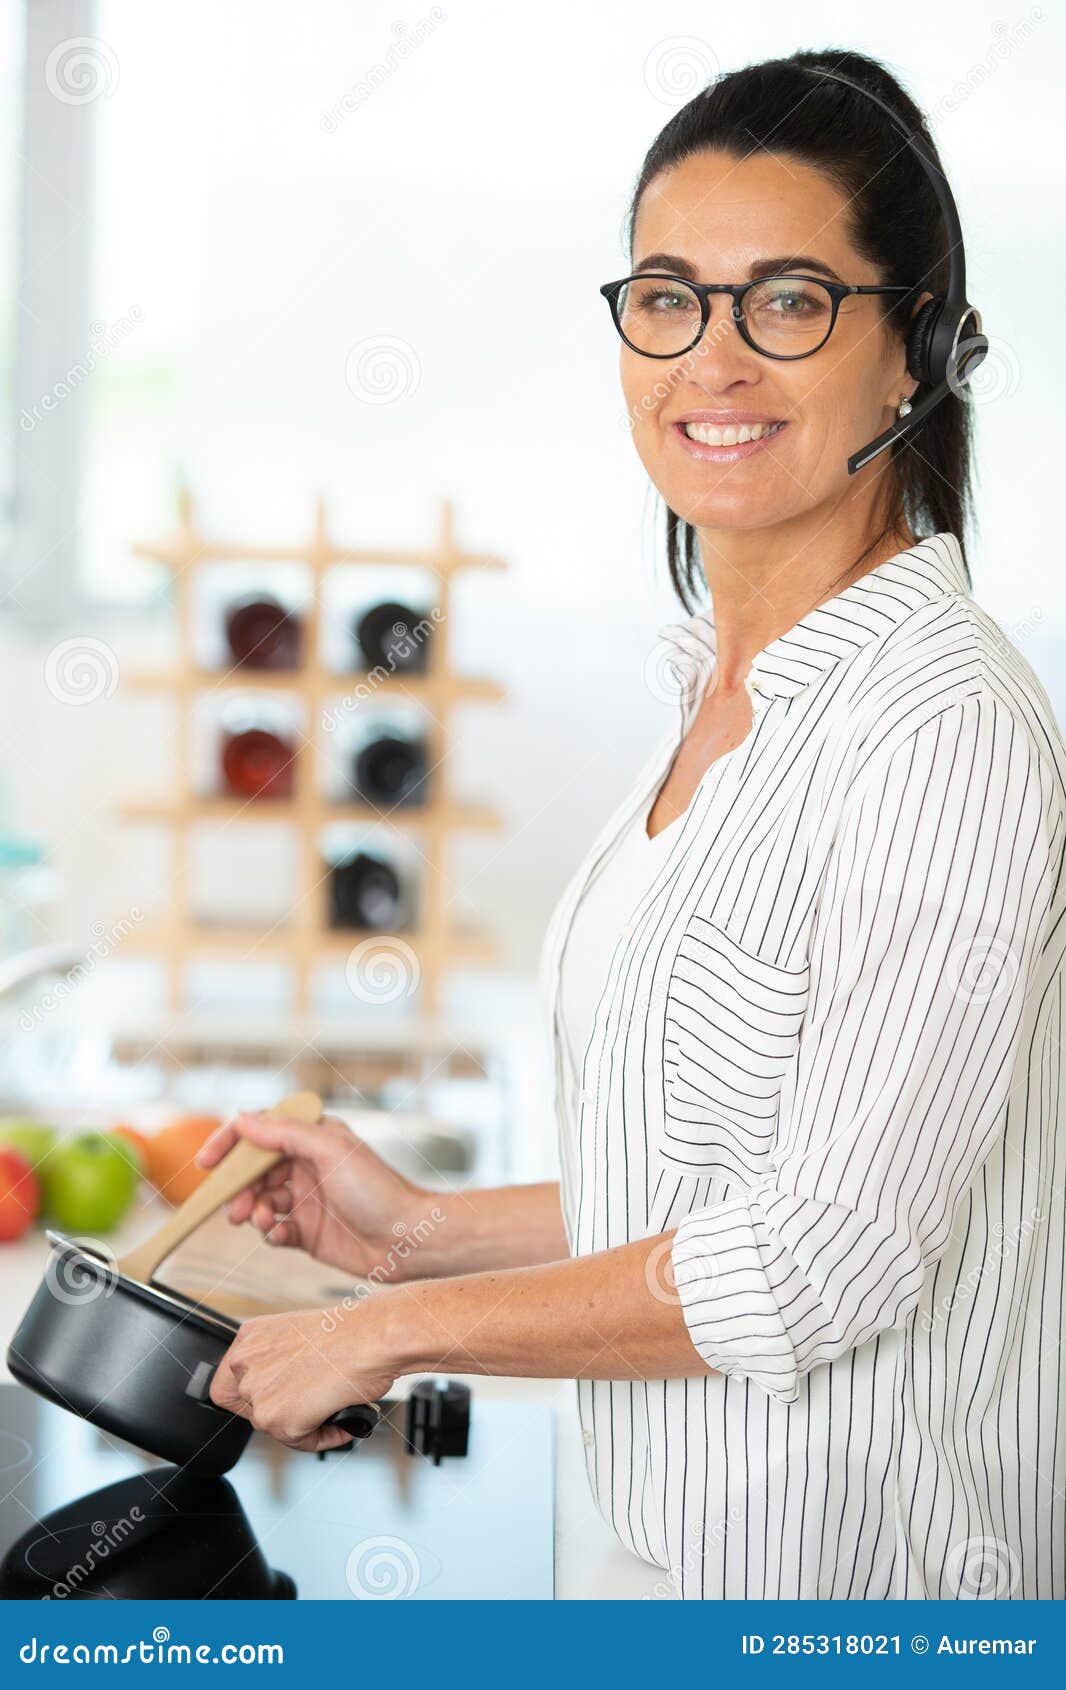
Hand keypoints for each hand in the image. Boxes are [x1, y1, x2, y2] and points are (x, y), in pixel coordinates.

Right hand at [196, 1109, 425, 1280]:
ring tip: (263, 1221)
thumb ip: (285, 1134)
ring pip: (260, 1201)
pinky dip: (270, 1233)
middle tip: (236, 1208)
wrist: (409, 1239)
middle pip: (254, 1171)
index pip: (261, 1132)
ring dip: (254, 1211)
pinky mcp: (308, 1232)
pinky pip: (274, 1230)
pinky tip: (280, 1235)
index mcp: (313, 1138)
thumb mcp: (331, 1151)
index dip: (230, 1144)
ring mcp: (307, 1200)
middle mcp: (308, 1166)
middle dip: (239, 1188)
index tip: (207, 1163)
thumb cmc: (380, 1190)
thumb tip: (245, 1119)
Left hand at [209, 1307, 396, 1453]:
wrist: (371, 1338)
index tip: (270, 1400)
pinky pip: (299, 1441)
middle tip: (310, 1407)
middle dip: (280, 1411)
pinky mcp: (277, 1420)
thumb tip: (285, 1386)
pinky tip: (342, 1423)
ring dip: (302, 1425)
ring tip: (333, 1412)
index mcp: (249, 1337)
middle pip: (249, 1407)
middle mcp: (245, 1363)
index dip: (249, 1396)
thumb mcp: (299, 1336)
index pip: (227, 1381)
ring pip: (273, 1426)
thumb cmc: (350, 1332)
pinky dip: (323, 1438)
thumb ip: (278, 1361)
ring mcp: (258, 1393)